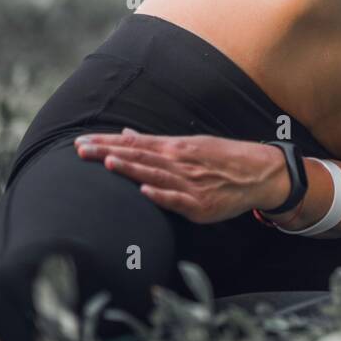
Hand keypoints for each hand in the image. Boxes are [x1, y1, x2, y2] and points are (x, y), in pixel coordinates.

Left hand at [74, 129, 290, 221]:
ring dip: (132, 168)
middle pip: (139, 157)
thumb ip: (155, 144)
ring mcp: (189, 183)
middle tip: (82, 150)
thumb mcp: (189, 144)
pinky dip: (162, 195)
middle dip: (108, 153)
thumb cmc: (221, 159)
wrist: (258, 173)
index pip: (134, 144)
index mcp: (174, 148)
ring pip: (155, 174)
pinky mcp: (200, 204)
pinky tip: (146, 191)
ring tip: (109, 162)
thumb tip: (126, 135)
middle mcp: (179, 162)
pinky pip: (178, 199)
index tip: (82, 143)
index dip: (107, 143)